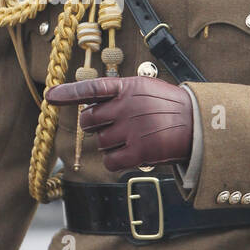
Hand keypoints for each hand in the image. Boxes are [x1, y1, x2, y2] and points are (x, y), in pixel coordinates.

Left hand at [46, 76, 193, 172]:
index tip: (50, 96)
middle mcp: (126, 106)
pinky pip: (111, 161)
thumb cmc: (170, 107)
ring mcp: (131, 129)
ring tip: (132, 140)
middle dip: (95, 127)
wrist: (199, 125)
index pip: (91, 88)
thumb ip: (120, 94)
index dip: (68, 92)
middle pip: (88, 121)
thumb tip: (92, 106)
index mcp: (127, 87)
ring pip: (100, 142)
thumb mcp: (146, 89)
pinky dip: (115, 162)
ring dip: (110, 145)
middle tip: (113, 128)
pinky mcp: (138, 151)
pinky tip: (128, 156)